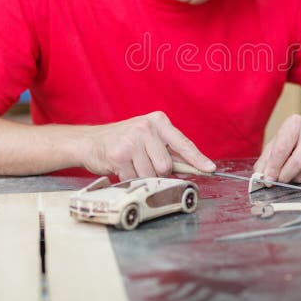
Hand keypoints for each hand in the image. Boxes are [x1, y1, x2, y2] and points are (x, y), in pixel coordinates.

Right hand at [83, 111, 214, 179]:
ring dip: (142, 176)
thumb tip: (194, 167)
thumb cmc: (124, 141)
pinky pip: (134, 179)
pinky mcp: (118, 155)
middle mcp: (146, 127)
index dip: (197, 159)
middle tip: (144, 163)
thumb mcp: (149, 138)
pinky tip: (122, 167)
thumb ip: (170, 151)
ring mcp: (131, 140)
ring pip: (151, 174)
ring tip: (131, 164)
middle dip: (157, 171)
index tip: (210, 169)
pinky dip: (129, 179)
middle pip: (166, 166)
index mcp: (158, 121)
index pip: (183, 143)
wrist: (90, 142)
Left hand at [254, 114, 300, 182]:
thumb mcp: (275, 145)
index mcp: (295, 122)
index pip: (282, 148)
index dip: (273, 166)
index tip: (267, 178)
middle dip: (284, 175)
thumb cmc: (291, 142)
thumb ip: (265, 161)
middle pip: (298, 161)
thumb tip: (260, 177)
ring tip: (290, 173)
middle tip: (277, 181)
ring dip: (293, 178)